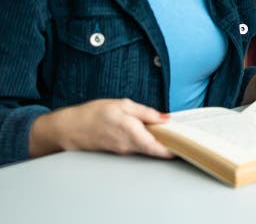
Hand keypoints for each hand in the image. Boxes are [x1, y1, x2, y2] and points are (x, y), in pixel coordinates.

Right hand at [29, 99, 172, 158]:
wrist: (68, 128)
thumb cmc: (93, 114)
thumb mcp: (122, 105)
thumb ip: (146, 112)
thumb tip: (166, 118)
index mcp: (132, 132)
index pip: (158, 147)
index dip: (174, 149)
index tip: (186, 146)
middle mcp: (129, 146)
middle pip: (155, 149)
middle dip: (169, 144)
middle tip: (182, 136)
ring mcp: (123, 150)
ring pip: (147, 149)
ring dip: (158, 142)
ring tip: (169, 131)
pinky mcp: (118, 151)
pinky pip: (138, 147)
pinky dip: (147, 142)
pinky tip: (151, 133)